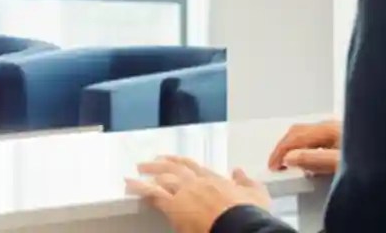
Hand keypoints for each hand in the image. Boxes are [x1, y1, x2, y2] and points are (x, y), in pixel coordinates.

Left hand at [126, 156, 270, 232]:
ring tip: (134, 174)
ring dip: (146, 175)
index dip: (179, 162)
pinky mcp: (175, 206)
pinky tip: (130, 186)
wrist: (239, 225)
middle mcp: (196, 182)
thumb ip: (246, 181)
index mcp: (213, 178)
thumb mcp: (256, 193)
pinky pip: (153, 194)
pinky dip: (140, 188)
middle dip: (159, 165)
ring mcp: (184, 192)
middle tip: (146, 164)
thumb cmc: (249, 212)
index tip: (170, 160)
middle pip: (173, 168)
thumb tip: (239, 171)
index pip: (192, 166)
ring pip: (161, 179)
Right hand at [267, 120, 341, 174]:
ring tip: (288, 163)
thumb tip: (289, 157)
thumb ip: (314, 160)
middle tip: (276, 164)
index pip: (295, 137)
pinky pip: (317, 139)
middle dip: (283, 147)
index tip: (272, 167)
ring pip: (307, 134)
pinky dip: (305, 148)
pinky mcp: (345, 137)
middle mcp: (332, 125)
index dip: (280, 152)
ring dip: (294, 147)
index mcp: (329, 129)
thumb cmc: (374, 163)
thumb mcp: (340, 163)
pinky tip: (309, 159)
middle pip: (298, 131)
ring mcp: (339, 130)